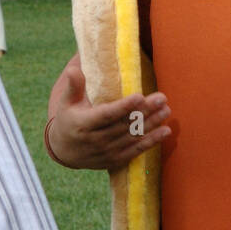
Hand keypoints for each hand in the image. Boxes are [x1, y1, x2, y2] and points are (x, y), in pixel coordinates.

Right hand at [45, 54, 171, 171]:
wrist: (64, 152)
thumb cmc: (68, 120)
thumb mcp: (66, 103)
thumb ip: (73, 87)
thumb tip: (74, 69)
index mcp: (84, 124)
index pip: (107, 115)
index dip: (123, 107)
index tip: (139, 96)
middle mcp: (96, 140)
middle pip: (124, 124)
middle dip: (145, 111)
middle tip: (162, 98)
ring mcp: (107, 151)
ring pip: (133, 136)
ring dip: (152, 124)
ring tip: (166, 110)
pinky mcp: (116, 160)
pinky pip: (136, 150)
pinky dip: (152, 141)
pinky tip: (166, 131)